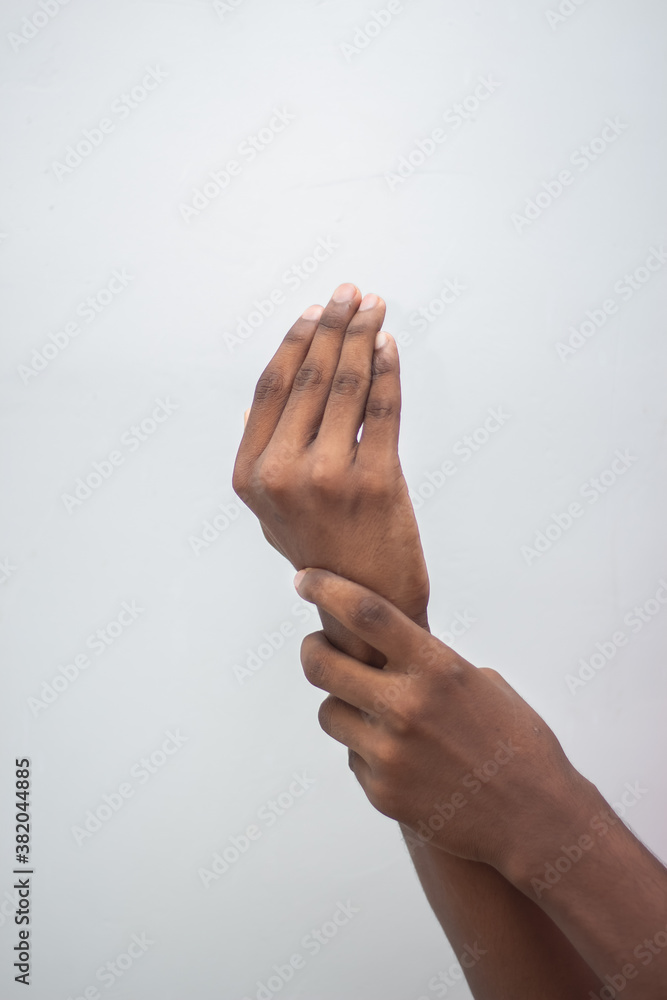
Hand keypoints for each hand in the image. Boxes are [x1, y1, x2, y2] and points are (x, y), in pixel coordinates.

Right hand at [232, 283, 429, 630]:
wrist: (362, 606)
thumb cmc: (319, 553)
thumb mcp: (270, 514)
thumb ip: (261, 458)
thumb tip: (251, 405)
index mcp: (251, 475)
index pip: (272, 387)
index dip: (295, 340)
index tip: (314, 310)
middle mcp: (283, 473)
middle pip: (308, 377)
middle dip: (332, 325)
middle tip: (350, 292)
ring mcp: (330, 477)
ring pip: (345, 386)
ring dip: (362, 336)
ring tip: (374, 306)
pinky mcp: (377, 483)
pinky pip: (384, 410)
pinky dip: (389, 371)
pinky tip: (389, 346)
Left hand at [295, 566, 591, 876]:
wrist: (536, 818)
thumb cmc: (515, 741)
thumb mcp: (477, 682)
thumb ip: (427, 663)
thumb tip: (380, 648)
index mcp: (437, 667)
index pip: (364, 612)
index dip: (326, 587)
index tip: (305, 579)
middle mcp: (406, 706)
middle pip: (321, 664)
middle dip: (312, 650)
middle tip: (317, 648)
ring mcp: (390, 752)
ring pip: (329, 713)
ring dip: (342, 705)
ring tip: (373, 710)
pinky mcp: (381, 792)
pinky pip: (353, 756)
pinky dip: (368, 750)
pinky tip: (405, 758)